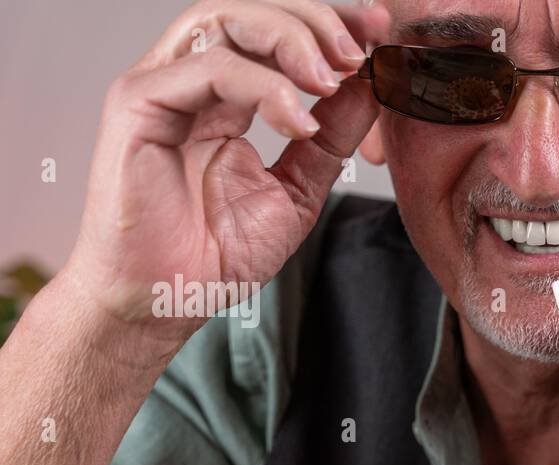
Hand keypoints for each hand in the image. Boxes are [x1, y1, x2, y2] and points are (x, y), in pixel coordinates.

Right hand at [64, 0, 388, 341]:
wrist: (165, 301)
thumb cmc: (214, 256)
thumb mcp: (297, 191)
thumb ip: (329, 139)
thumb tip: (371, 88)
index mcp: (224, 99)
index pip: (275, 38)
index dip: (327, 25)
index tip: (379, 32)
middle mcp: (189, 83)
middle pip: (251, 13)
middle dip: (315, 20)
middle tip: (361, 50)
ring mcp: (161, 88)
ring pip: (225, 21)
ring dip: (291, 39)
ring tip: (333, 78)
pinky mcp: (138, 104)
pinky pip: (208, 68)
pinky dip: (262, 85)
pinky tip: (298, 119)